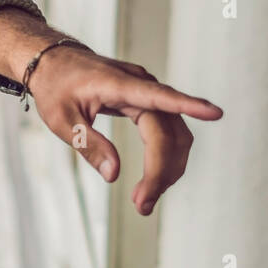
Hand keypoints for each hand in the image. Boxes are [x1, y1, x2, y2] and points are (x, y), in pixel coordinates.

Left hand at [26, 45, 222, 213]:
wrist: (52, 62)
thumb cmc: (55, 87)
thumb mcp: (60, 119)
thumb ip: (88, 144)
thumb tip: (114, 174)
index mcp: (118, 85)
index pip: (159, 97)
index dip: (188, 106)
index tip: (215, 113)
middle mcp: (140, 86)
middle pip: (167, 131)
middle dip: (161, 171)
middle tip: (142, 205)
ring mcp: (147, 94)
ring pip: (174, 134)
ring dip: (167, 169)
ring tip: (145, 200)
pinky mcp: (147, 102)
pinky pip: (166, 132)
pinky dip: (164, 158)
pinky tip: (154, 180)